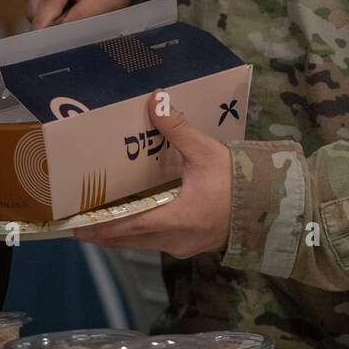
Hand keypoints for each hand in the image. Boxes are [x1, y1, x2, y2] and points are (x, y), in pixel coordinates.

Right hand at [21, 0, 132, 28]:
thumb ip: (84, 14)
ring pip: (32, 11)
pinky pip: (32, 6)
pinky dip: (46, 10)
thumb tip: (58, 32)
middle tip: (77, 21)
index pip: (49, 4)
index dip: (49, 30)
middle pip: (37, 10)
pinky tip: (63, 1)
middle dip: (54, 22)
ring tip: (73, 6)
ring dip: (50, 16)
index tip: (52, 49)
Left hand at [75, 93, 232, 258]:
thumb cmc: (238, 182)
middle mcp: (175, 239)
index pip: (127, 227)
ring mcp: (184, 246)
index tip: (76, 228)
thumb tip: (155, 102)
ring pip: (143, 243)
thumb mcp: (206, 152)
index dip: (100, 228)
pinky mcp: (192, 244)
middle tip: (78, 227)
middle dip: (103, 234)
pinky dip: (140, 234)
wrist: (272, 206)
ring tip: (99, 225)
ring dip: (121, 235)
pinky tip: (135, 221)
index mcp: (175, 219)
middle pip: (130, 240)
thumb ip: (177, 129)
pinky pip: (157, 241)